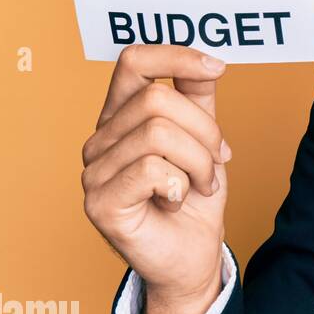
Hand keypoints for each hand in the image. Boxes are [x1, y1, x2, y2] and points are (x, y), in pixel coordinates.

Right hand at [82, 44, 230, 313]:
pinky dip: (180, 185)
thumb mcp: (204, 141)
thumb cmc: (194, 200)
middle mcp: (100, 140)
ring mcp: (94, 172)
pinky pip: (151, 170)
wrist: (192, 257)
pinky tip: (176, 202)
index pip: (133, 62)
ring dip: (199, 163)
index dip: (176, 55)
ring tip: (199, 186)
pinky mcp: (100, 203)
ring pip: (159, 134)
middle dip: (204, 130)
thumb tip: (209, 62)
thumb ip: (199, 100)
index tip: (219, 67)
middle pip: (157, 99)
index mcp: (120, 118)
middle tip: (217, 160)